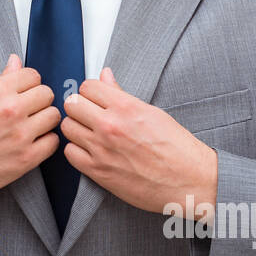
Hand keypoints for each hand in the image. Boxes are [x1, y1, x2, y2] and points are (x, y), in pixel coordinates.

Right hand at [0, 54, 60, 200]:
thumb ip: (0, 80)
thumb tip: (15, 61)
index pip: (33, 75)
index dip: (29, 84)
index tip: (24, 93)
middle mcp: (11, 110)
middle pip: (47, 94)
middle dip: (39, 101)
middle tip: (29, 111)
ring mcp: (20, 135)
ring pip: (54, 117)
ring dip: (45, 121)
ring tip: (31, 128)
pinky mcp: (25, 159)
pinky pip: (52, 142)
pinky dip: (45, 142)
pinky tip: (31, 144)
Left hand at [59, 67, 218, 218]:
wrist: (189, 181)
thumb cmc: (177, 147)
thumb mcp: (152, 113)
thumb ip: (121, 94)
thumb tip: (105, 75)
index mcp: (126, 107)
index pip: (87, 86)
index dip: (91, 92)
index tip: (96, 99)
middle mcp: (110, 126)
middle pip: (72, 104)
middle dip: (80, 107)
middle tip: (90, 115)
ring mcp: (101, 149)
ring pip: (67, 127)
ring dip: (76, 128)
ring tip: (90, 133)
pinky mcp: (98, 171)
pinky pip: (69, 153)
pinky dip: (77, 151)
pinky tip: (90, 151)